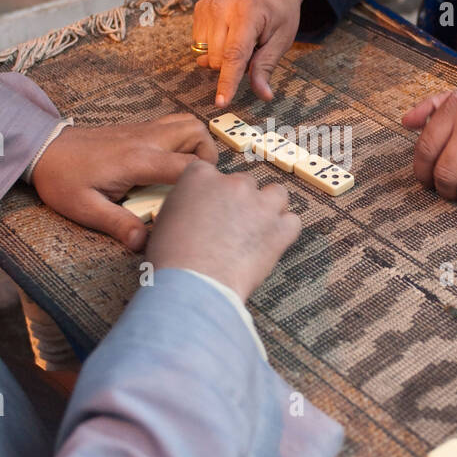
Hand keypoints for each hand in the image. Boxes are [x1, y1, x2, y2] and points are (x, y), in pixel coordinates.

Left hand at [31, 113, 215, 250]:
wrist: (43, 148)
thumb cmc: (62, 179)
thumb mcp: (85, 209)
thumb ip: (118, 225)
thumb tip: (143, 244)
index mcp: (138, 160)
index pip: (189, 166)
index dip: (204, 184)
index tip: (201, 202)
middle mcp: (146, 140)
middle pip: (198, 133)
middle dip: (208, 157)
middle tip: (195, 183)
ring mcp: (143, 131)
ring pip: (188, 123)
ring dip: (196, 145)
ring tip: (185, 172)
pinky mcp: (137, 130)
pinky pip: (172, 125)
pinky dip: (181, 140)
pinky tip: (167, 163)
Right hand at [147, 160, 300, 300]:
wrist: (192, 283)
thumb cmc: (173, 260)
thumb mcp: (163, 222)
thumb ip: (183, 207)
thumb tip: (191, 212)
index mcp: (199, 178)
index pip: (209, 172)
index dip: (212, 192)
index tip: (212, 205)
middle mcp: (232, 184)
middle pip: (244, 182)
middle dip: (240, 201)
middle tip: (233, 224)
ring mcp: (259, 205)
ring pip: (276, 194)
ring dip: (269, 207)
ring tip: (258, 227)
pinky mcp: (279, 229)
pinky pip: (292, 221)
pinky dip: (285, 231)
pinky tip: (273, 241)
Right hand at [192, 0, 307, 106]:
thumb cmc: (279, 11)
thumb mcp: (282, 39)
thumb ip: (266, 66)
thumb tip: (263, 95)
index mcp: (247, 12)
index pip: (233, 54)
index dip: (227, 81)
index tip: (221, 101)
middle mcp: (222, 7)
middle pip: (217, 59)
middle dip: (233, 65)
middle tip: (252, 49)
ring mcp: (207, 6)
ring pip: (206, 55)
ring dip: (223, 57)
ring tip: (240, 39)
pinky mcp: (199, 9)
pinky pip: (199, 45)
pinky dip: (214, 47)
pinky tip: (228, 34)